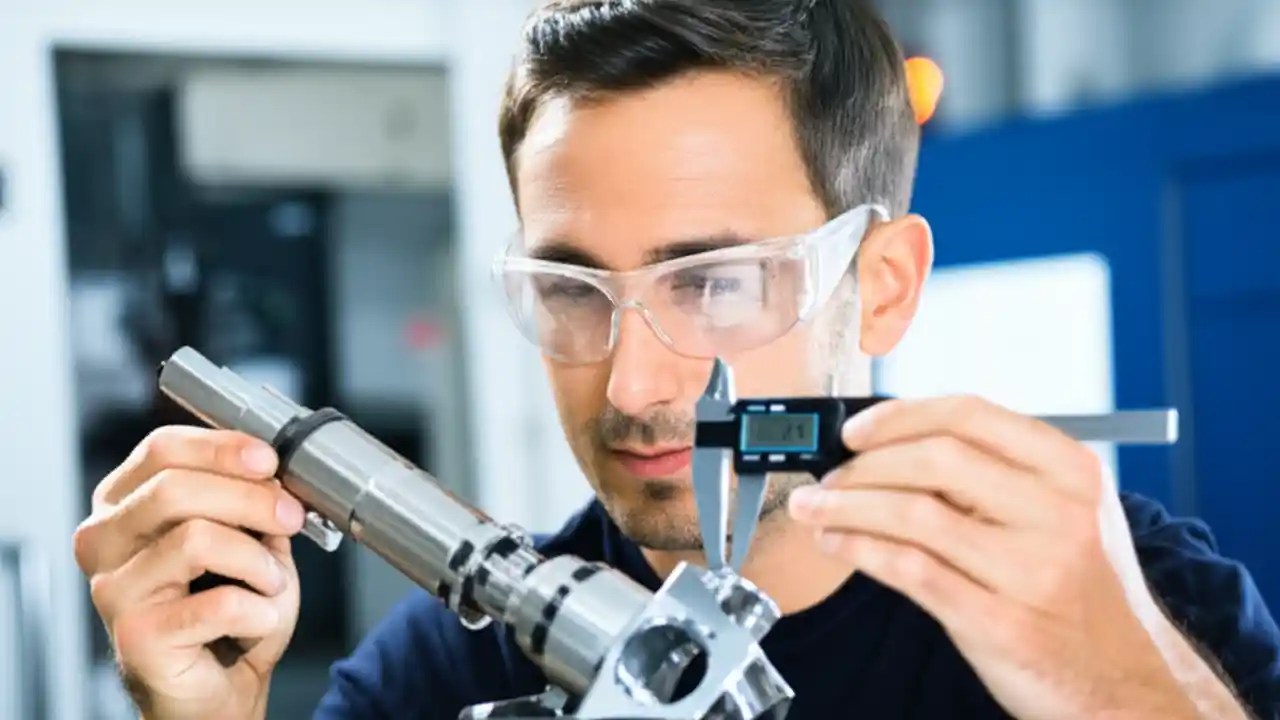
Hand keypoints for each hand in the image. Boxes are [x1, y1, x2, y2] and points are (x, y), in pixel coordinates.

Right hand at [74, 426, 305, 719]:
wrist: (222, 684)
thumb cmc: (227, 608)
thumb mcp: (248, 537)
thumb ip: (251, 499)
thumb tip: (271, 471)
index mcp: (124, 504)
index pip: (160, 450)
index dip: (221, 447)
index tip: (269, 460)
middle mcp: (104, 542)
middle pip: (174, 488)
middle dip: (251, 498)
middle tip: (290, 517)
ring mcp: (112, 590)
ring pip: (196, 539)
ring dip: (257, 560)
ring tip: (270, 582)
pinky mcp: (135, 636)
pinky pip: (216, 603)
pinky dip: (257, 610)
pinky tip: (258, 620)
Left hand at [787, 396, 1199, 719]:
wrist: (1119, 681)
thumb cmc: (1075, 588)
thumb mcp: (1061, 512)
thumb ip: (993, 473)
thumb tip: (889, 444)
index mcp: (1069, 470)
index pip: (969, 414)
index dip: (899, 415)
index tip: (855, 430)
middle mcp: (1057, 513)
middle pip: (935, 459)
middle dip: (864, 464)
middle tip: (829, 476)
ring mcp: (1032, 570)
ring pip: (913, 514)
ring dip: (846, 506)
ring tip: (813, 506)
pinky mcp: (1002, 623)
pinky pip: (910, 570)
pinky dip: (858, 549)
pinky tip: (835, 542)